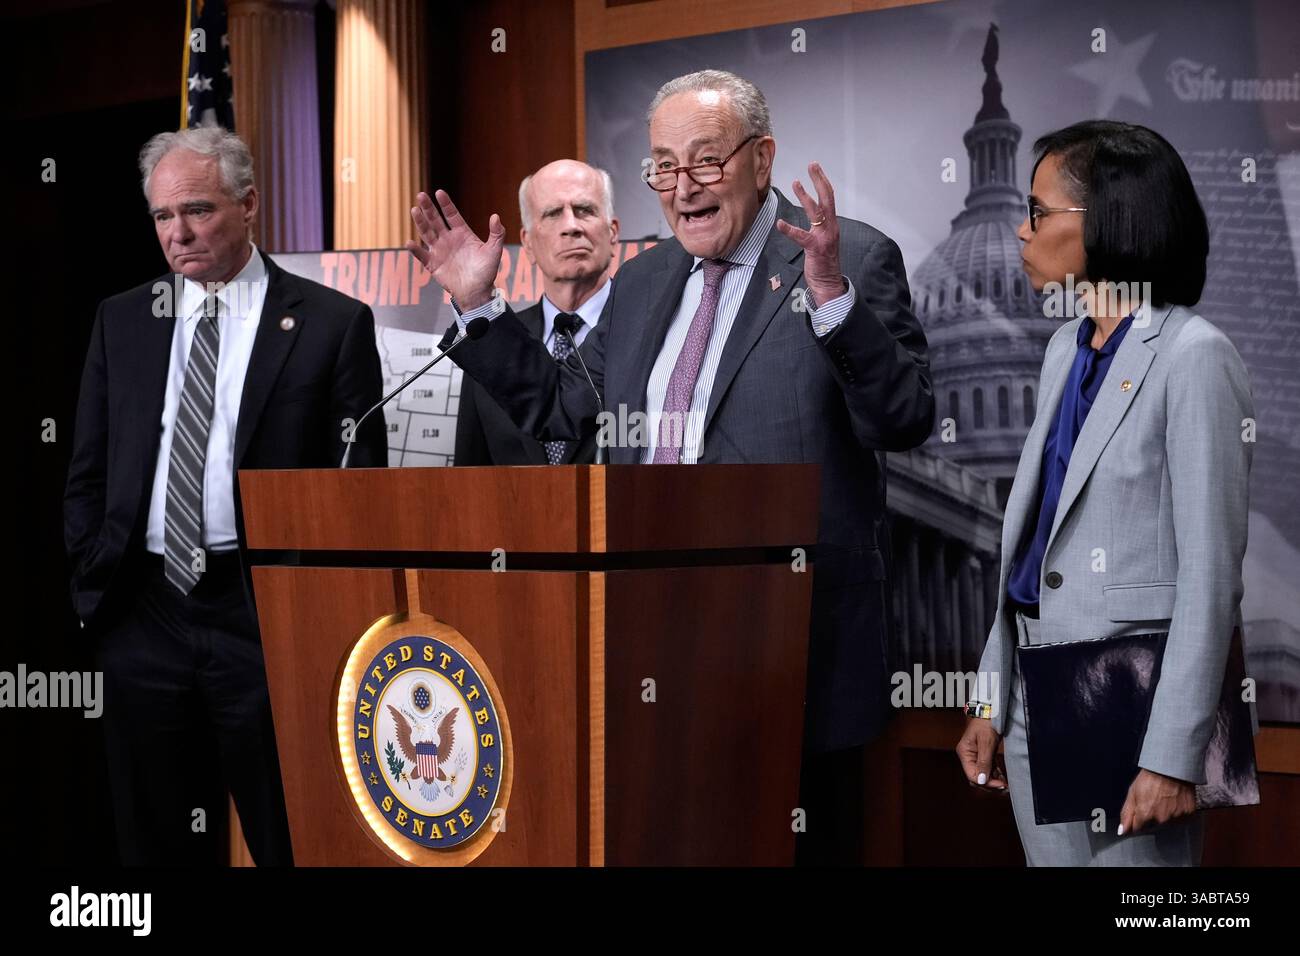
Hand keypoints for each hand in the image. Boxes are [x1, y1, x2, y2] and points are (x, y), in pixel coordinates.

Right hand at [405, 189, 504, 311]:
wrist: (477, 292)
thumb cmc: (486, 272)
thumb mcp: (494, 251)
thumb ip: (496, 234)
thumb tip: (496, 216)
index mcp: (462, 233)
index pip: (451, 215)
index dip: (446, 204)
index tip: (439, 192)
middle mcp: (448, 239)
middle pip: (436, 220)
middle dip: (428, 208)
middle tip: (421, 195)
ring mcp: (439, 251)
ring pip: (427, 233)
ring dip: (420, 222)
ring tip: (414, 210)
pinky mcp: (433, 264)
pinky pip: (422, 255)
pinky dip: (415, 250)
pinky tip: (410, 242)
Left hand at [775, 162, 844, 305]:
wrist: (828, 283)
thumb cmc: (823, 262)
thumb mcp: (822, 240)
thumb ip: (818, 227)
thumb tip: (812, 217)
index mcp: (831, 224)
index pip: (829, 198)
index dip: (822, 181)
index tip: (815, 168)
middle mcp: (831, 227)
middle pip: (827, 198)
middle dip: (819, 180)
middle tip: (812, 165)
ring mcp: (824, 237)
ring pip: (816, 212)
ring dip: (805, 196)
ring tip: (795, 182)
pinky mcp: (815, 248)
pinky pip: (801, 236)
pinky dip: (790, 229)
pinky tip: (780, 223)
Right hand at [956, 716, 1007, 791]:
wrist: (992, 710)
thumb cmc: (986, 722)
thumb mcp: (986, 742)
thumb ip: (984, 762)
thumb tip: (981, 780)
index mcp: (965, 753)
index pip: (972, 775)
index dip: (986, 783)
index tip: (1000, 785)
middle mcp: (968, 756)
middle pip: (976, 777)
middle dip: (989, 784)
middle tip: (1005, 788)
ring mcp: (975, 755)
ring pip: (982, 775)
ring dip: (993, 781)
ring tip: (1006, 786)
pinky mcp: (983, 754)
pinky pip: (987, 769)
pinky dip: (994, 775)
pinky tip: (1003, 778)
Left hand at [1119, 768, 1195, 834]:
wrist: (1171, 768)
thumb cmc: (1150, 778)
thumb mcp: (1132, 793)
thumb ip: (1126, 814)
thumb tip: (1121, 831)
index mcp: (1145, 814)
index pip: (1138, 828)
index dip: (1138, 819)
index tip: (1141, 811)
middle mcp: (1161, 819)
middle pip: (1153, 826)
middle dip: (1151, 817)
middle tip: (1154, 801)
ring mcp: (1176, 817)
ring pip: (1168, 823)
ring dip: (1165, 815)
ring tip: (1164, 800)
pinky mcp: (1188, 814)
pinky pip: (1181, 818)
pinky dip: (1177, 812)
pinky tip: (1174, 801)